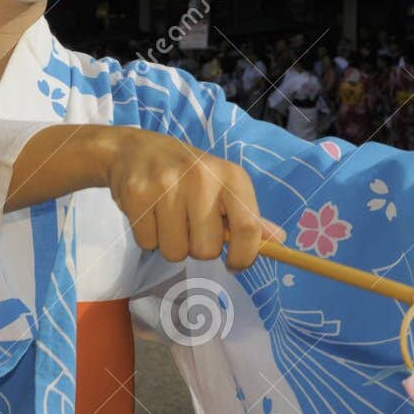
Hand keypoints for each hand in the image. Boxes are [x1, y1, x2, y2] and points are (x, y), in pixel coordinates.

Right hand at [100, 129, 285, 271]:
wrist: (134, 149)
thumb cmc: (187, 173)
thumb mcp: (222, 186)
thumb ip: (248, 216)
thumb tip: (278, 242)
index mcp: (230, 176)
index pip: (247, 227)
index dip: (244, 256)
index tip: (234, 264)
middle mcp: (201, 177)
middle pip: (207, 249)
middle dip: (197, 248)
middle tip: (189, 227)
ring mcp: (166, 185)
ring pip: (175, 251)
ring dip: (170, 244)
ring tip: (167, 219)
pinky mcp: (137, 195)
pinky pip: (147, 243)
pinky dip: (147, 237)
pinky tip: (148, 214)